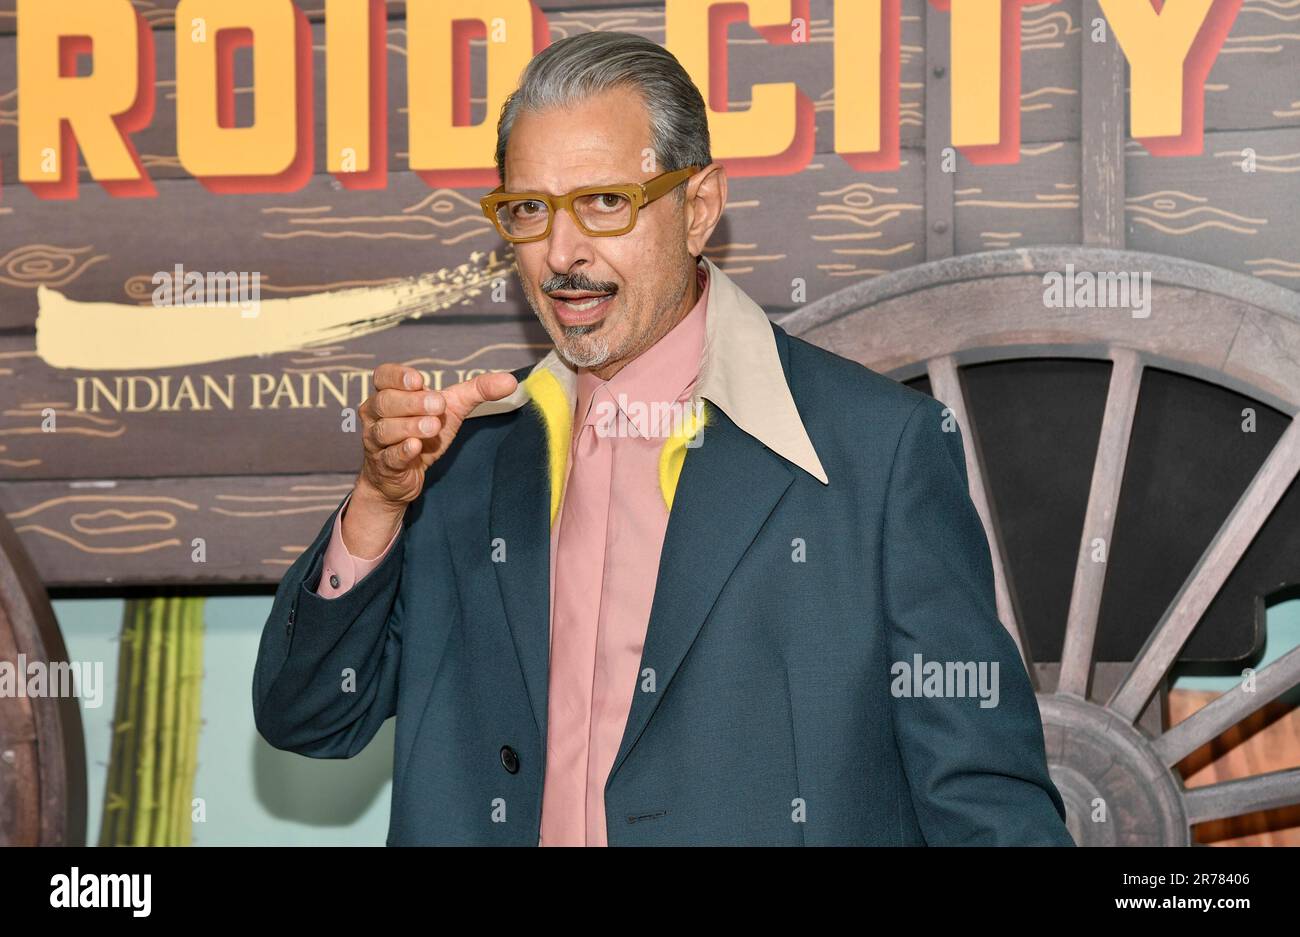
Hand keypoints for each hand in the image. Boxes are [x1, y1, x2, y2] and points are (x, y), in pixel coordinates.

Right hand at [343, 365, 517, 556]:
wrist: (402, 476)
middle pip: (385, 402)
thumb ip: (477, 391)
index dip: (398, 376)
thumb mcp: (451, 409)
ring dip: (409, 427)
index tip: (419, 381)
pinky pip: (389, 456)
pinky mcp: (383, 465)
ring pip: (384, 429)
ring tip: (433, 427)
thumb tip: (511, 381)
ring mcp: (376, 441)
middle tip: (438, 406)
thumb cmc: (423, 435)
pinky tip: (415, 447)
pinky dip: (402, 451)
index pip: (383, 376)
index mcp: (389, 394)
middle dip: (411, 403)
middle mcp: (376, 414)